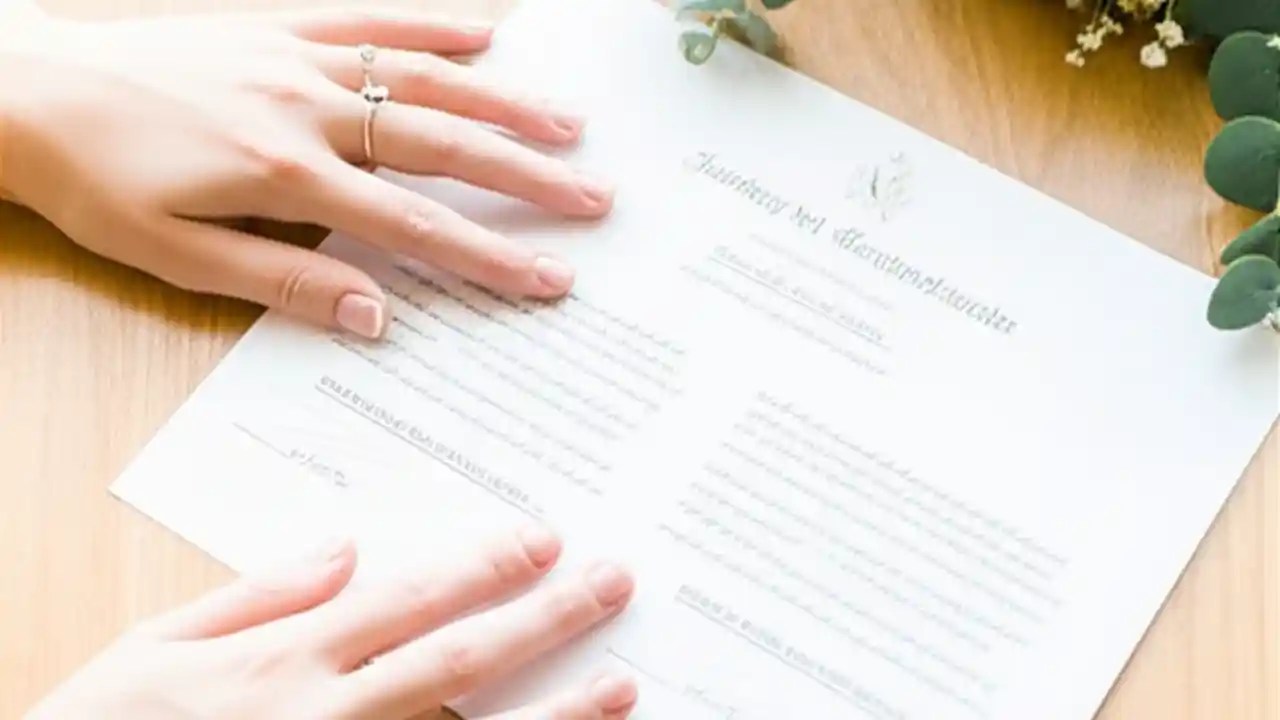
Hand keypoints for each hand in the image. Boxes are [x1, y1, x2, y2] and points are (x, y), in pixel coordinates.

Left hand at [0, 6, 611, 338]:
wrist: (23, 90)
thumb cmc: (94, 181)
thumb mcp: (175, 256)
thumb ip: (283, 283)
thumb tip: (377, 313)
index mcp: (285, 175)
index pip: (413, 224)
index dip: (489, 254)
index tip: (549, 278)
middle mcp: (305, 107)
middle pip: (441, 143)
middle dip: (526, 174)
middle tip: (595, 197)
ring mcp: (294, 57)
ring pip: (420, 76)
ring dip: (502, 99)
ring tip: (569, 123)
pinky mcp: (273, 25)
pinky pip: (367, 18)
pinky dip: (430, 24)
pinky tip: (484, 32)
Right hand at [24, 529, 637, 719]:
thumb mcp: (151, 650)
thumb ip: (254, 595)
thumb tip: (343, 548)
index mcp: (284, 660)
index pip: (409, 599)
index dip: (485, 566)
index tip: (543, 540)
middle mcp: (329, 715)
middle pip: (460, 658)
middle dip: (543, 618)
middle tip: (613, 580)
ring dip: (553, 716)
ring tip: (623, 686)